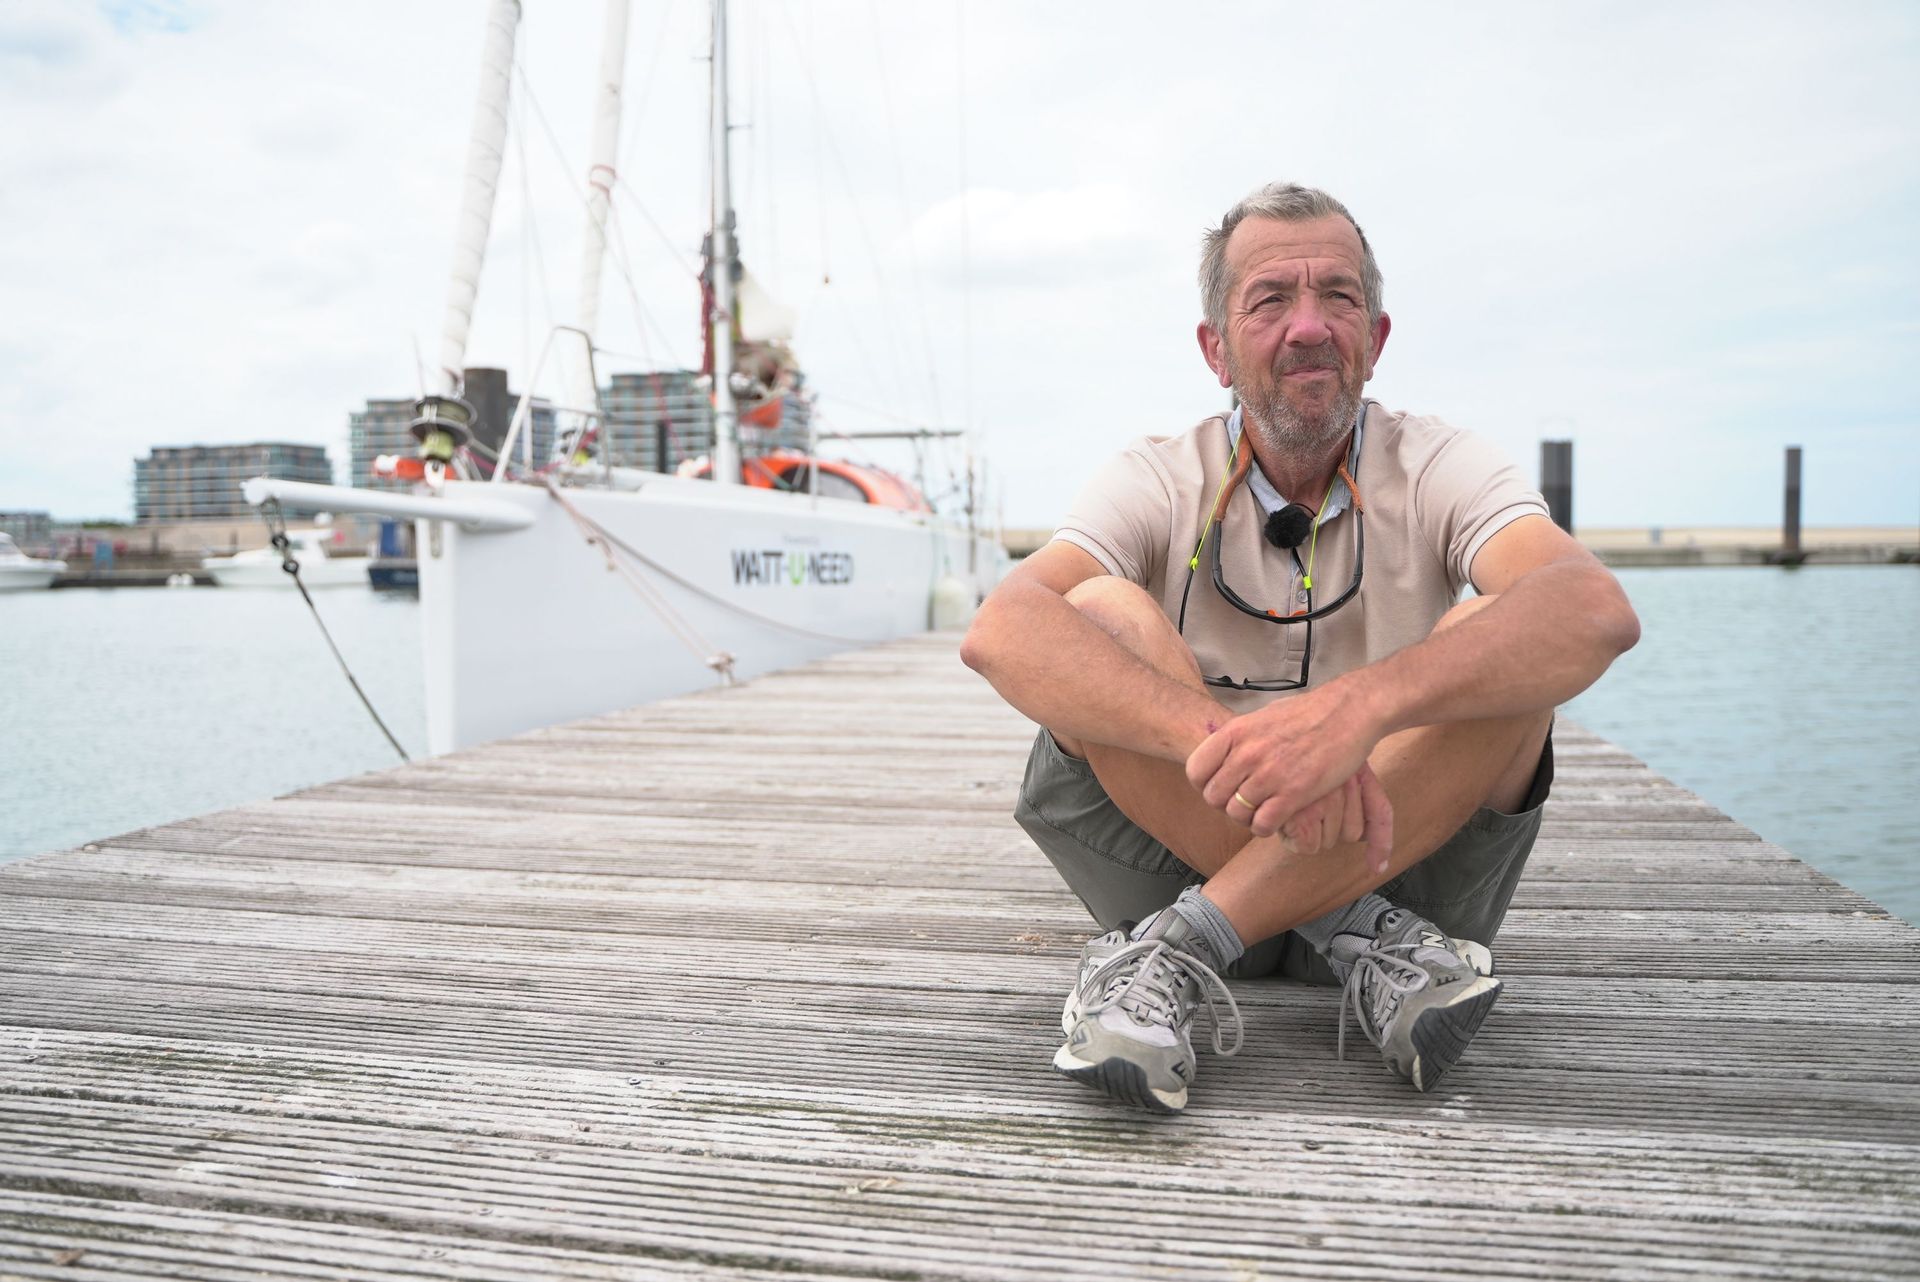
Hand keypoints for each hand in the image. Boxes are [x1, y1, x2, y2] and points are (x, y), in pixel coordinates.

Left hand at [1184, 684, 1393, 872]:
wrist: (1348, 712)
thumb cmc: (1307, 714)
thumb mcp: (1262, 716)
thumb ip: (1240, 738)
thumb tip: (1222, 754)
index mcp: (1235, 732)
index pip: (1195, 771)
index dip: (1205, 785)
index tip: (1221, 787)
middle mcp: (1247, 753)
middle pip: (1213, 797)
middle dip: (1226, 805)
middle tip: (1245, 802)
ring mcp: (1269, 774)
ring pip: (1236, 814)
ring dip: (1248, 818)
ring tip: (1263, 809)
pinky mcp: (1293, 793)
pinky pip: (1263, 824)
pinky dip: (1266, 827)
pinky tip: (1278, 818)